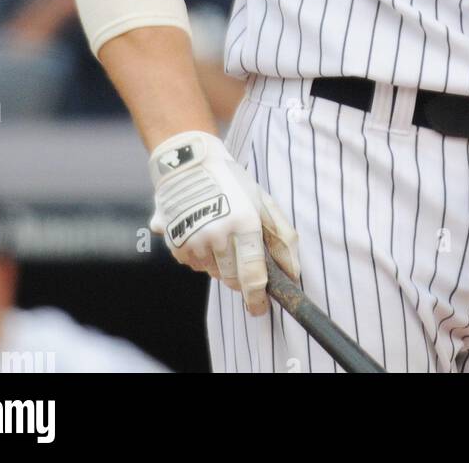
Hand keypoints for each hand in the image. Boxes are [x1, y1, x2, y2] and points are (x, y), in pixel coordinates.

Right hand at [148, 130, 299, 315]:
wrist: (188, 162)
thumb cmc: (231, 181)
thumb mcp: (263, 202)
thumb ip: (282, 238)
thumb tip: (292, 273)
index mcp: (244, 222)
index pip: (252, 273)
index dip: (257, 296)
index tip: (260, 307)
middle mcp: (217, 234)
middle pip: (232, 278)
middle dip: (240, 274)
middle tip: (239, 248)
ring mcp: (193, 240)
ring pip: (213, 272)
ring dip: (220, 262)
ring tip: (219, 230)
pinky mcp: (175, 244)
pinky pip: (195, 265)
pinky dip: (202, 256)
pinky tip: (203, 230)